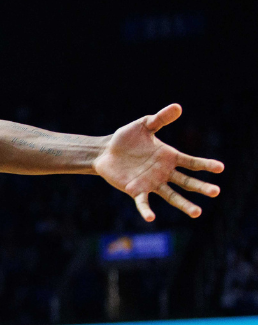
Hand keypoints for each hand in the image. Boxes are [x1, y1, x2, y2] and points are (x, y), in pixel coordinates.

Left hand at [94, 104, 223, 221]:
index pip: (192, 162)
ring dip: (184, 204)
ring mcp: (152, 183)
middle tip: (216, 192)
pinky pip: (143, 203)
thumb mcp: (144, 125)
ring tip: (197, 212)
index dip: (206, 165)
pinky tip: (151, 218)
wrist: (105, 151)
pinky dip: (147, 210)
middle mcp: (164, 173)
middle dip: (202, 187)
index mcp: (170, 157)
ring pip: (172, 196)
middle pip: (187, 182)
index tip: (220, 168)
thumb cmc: (126, 138)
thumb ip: (160, 118)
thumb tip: (178, 106)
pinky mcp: (136, 191)